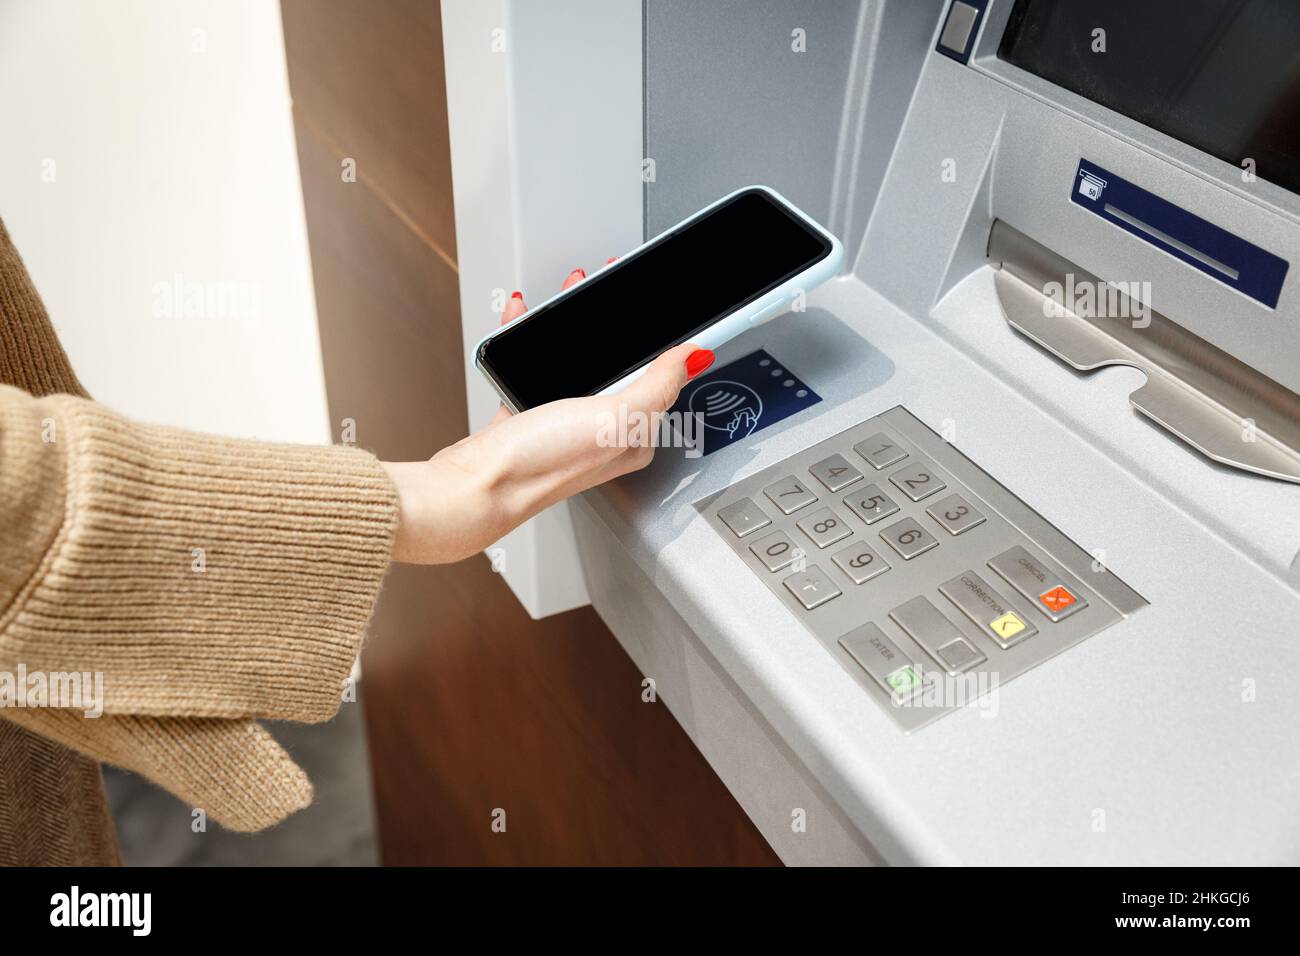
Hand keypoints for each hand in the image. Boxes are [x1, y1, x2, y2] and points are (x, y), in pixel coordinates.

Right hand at [383, 267, 714, 563]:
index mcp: (633, 436)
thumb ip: (658, 385)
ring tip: (572, 292)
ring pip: (577, 364)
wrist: (477, 485)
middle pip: (619, 367)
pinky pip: (535, 369)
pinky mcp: (527, 417)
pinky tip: (523, 320)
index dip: (667, 344)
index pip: (663, 383)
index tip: (669, 312)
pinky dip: (532, 340)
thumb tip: (696, 357)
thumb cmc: (542, 463)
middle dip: (616, 324)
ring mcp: (562, 423)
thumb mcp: (616, 417)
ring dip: (575, 325)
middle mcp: (600, 432)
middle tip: (615, 287)